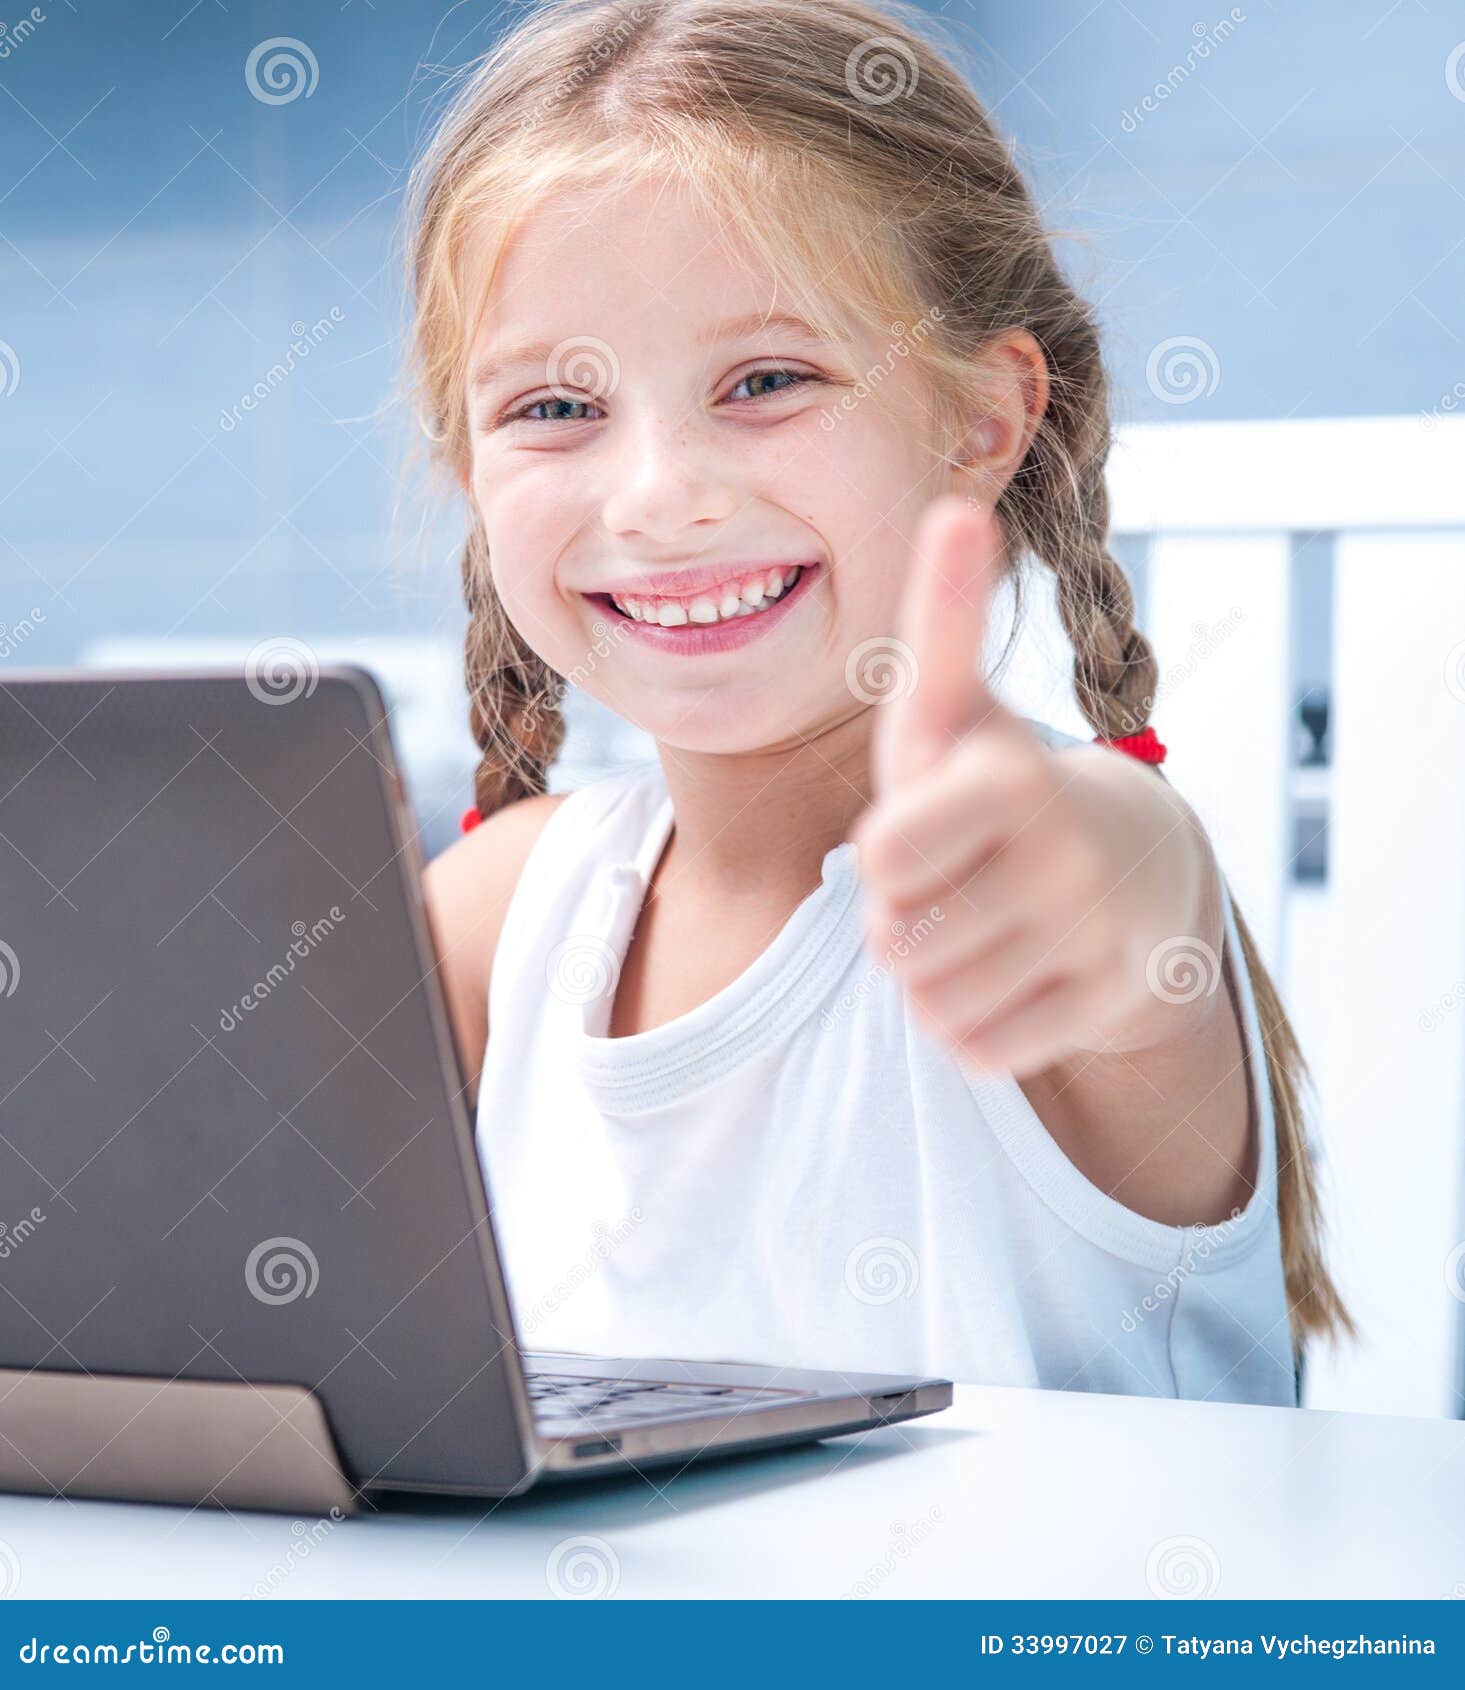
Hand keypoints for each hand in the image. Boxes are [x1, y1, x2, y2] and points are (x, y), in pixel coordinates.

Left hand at [850, 493, 1213, 1077]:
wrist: (1130, 867)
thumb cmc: (1001, 783)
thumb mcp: (958, 706)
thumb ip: (944, 619)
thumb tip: (954, 507)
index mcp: (1015, 780)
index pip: (879, 857)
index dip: (883, 852)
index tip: (924, 826)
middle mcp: (1064, 862)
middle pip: (894, 939)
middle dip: (903, 917)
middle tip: (952, 881)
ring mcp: (1092, 942)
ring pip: (931, 1001)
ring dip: (931, 973)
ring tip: (978, 923)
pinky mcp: (1102, 1009)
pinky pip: (976, 1048)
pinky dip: (971, 1024)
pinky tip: (1006, 972)